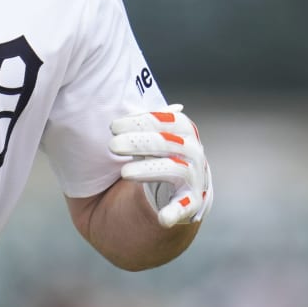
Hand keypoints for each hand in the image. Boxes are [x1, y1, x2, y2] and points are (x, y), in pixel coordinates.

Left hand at [109, 103, 212, 226]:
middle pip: (169, 142)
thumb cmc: (154, 156)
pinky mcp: (192, 204)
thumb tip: (122, 88)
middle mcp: (193, 153)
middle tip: (112, 145)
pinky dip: (175, 212)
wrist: (172, 195)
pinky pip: (185, 207)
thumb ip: (139, 120)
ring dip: (149, 169)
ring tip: (124, 173)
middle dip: (139, 142)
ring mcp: (195, 178)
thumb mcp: (146, 136)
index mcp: (183, 132)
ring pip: (176, 169)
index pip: (167, 121)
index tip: (113, 126)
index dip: (141, 121)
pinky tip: (162, 218)